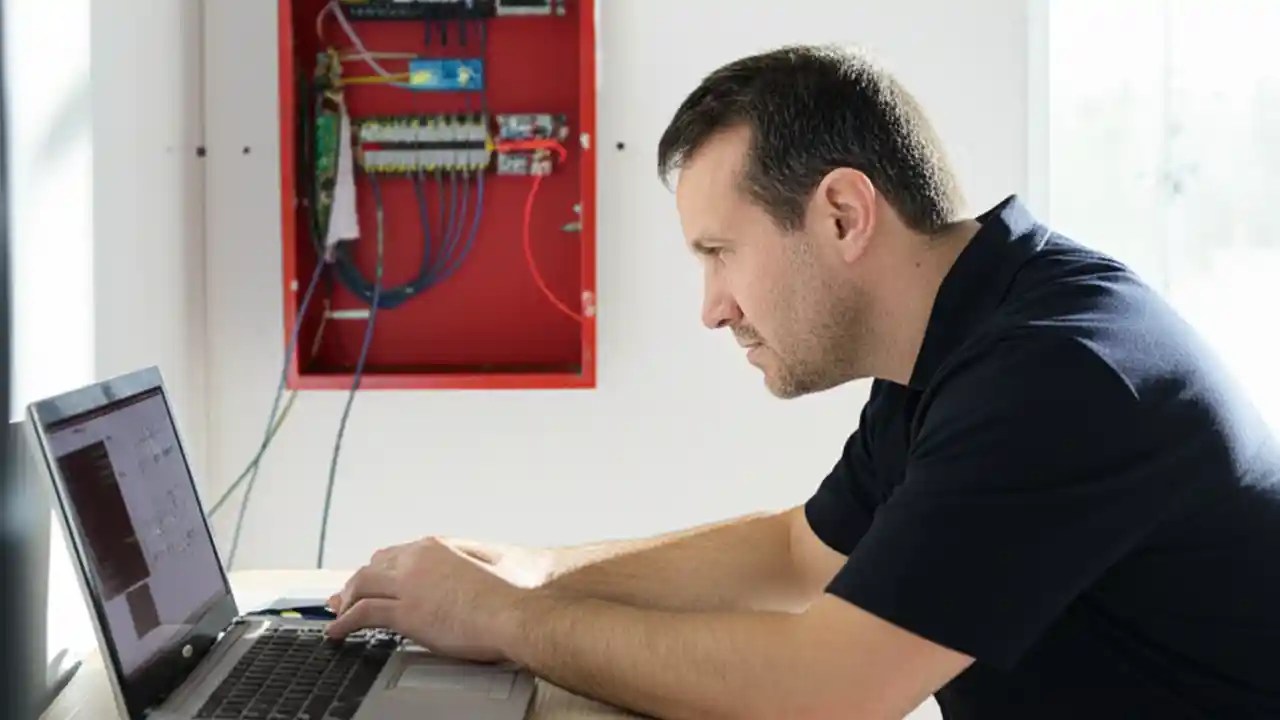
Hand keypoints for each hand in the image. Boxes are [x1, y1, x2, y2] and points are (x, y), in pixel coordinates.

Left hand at [325, 537, 526, 662]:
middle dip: (357, 583)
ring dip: (346, 600)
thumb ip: (462, 560)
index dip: (378, 569)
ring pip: (362, 586)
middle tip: (345, 596)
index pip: (394, 555)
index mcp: (435, 547)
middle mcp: (417, 560)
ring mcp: (409, 584)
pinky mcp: (406, 612)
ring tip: (339, 613)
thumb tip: (454, 566)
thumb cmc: (510, 594)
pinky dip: (345, 622)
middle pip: (373, 568)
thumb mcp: (487, 561)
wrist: (516, 613)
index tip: (371, 579)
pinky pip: (364, 614)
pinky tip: (339, 631)